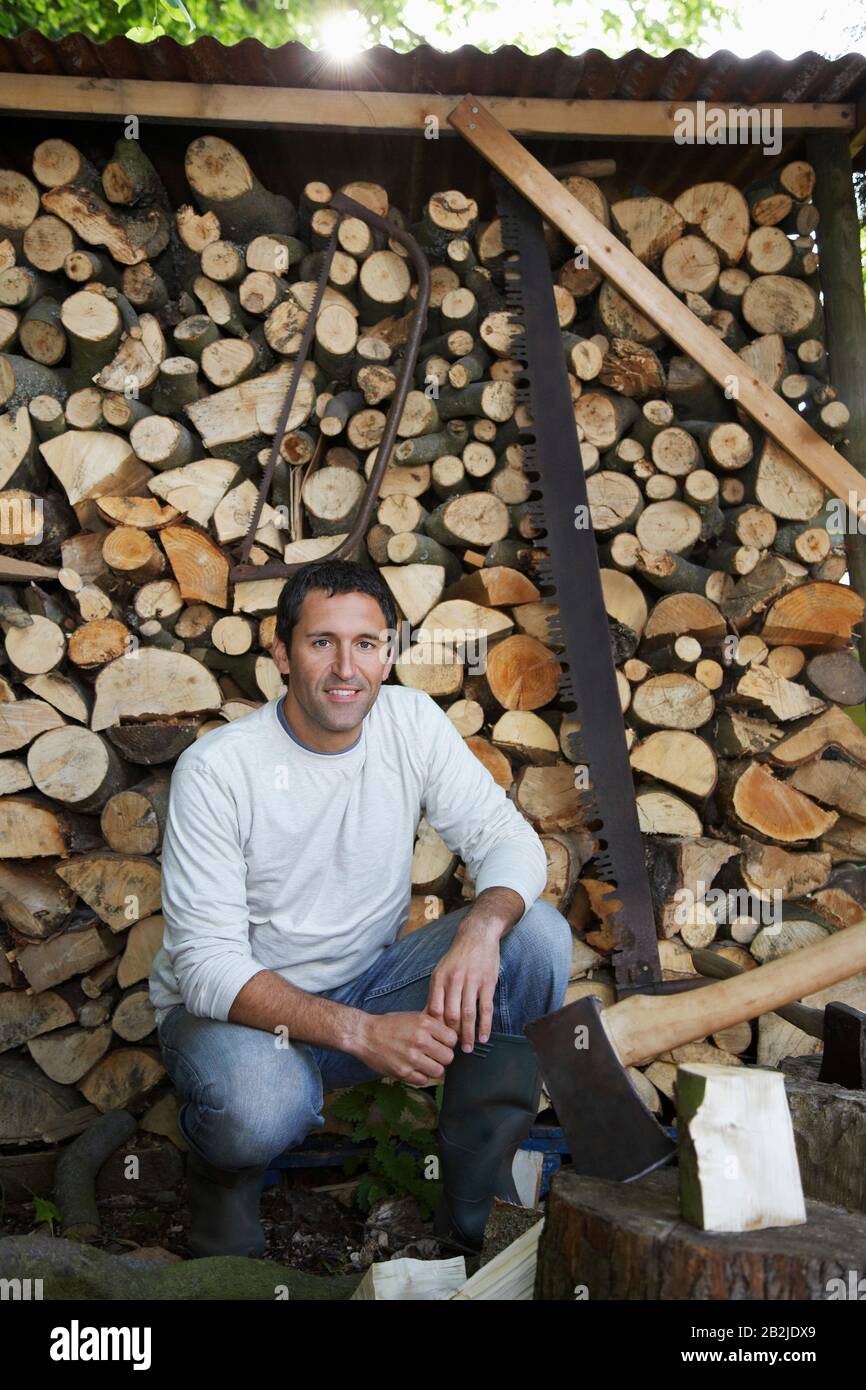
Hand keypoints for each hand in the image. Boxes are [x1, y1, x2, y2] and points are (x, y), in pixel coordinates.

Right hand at [353, 1010, 456, 1085]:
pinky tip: (413, 1068)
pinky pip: (424, 1080)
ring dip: (432, 1068)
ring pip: (438, 1071)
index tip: (442, 1044)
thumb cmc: (389, 1025)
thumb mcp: (413, 1016)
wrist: (365, 1034)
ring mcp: (412, 1057)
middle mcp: (420, 1040)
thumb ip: (433, 1025)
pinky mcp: (403, 1072)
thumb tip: (453, 1036)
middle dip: (442, 1057)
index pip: (452, 1039)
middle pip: (448, 1057)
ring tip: (424, 1063)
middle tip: (433, 1056)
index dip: (448, 1043)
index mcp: (424, 1023)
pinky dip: (420, 1076)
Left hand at [426, 922, 500, 1052]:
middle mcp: (454, 980)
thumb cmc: (457, 957)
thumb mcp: (441, 971)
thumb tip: (429, 1019)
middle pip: (451, 1015)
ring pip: (469, 1014)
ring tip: (468, 1049)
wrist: (477, 936)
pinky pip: (486, 1009)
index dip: (435, 1028)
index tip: (437, 1041)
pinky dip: (485, 1026)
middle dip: (452, 1035)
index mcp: (439, 979)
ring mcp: (472, 982)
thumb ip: (436, 993)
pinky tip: (484, 1037)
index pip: (435, 1009)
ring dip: (469, 1035)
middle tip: (453, 1050)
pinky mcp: (488, 983)